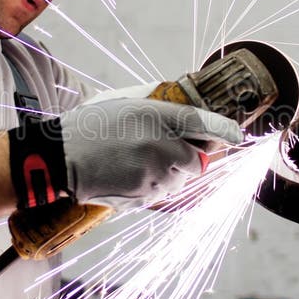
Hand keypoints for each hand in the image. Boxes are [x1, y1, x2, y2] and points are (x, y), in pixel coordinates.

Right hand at [8, 98, 242, 209]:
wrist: (61, 157)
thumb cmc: (92, 125)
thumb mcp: (128, 102)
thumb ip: (161, 105)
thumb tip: (189, 108)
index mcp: (160, 119)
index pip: (206, 126)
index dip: (225, 131)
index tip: (237, 134)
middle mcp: (164, 149)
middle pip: (198, 160)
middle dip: (190, 155)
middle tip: (168, 146)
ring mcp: (155, 177)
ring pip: (180, 179)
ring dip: (172, 172)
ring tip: (141, 159)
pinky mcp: (144, 197)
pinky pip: (162, 192)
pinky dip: (155, 185)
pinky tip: (132, 172)